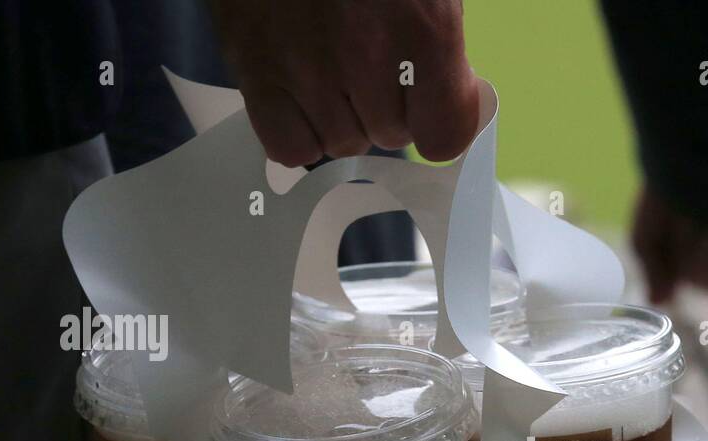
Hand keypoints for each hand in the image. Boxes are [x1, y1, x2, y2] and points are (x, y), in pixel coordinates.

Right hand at [208, 0, 478, 165]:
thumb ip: (441, 46)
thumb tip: (452, 101)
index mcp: (423, 26)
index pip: (445, 134)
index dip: (439, 122)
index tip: (430, 106)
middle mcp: (366, 54)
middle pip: (390, 136)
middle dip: (386, 108)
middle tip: (369, 61)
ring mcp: (306, 67)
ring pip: (341, 143)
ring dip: (343, 118)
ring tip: (331, 67)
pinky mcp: (255, 71)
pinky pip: (290, 147)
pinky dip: (299, 133)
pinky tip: (302, 96)